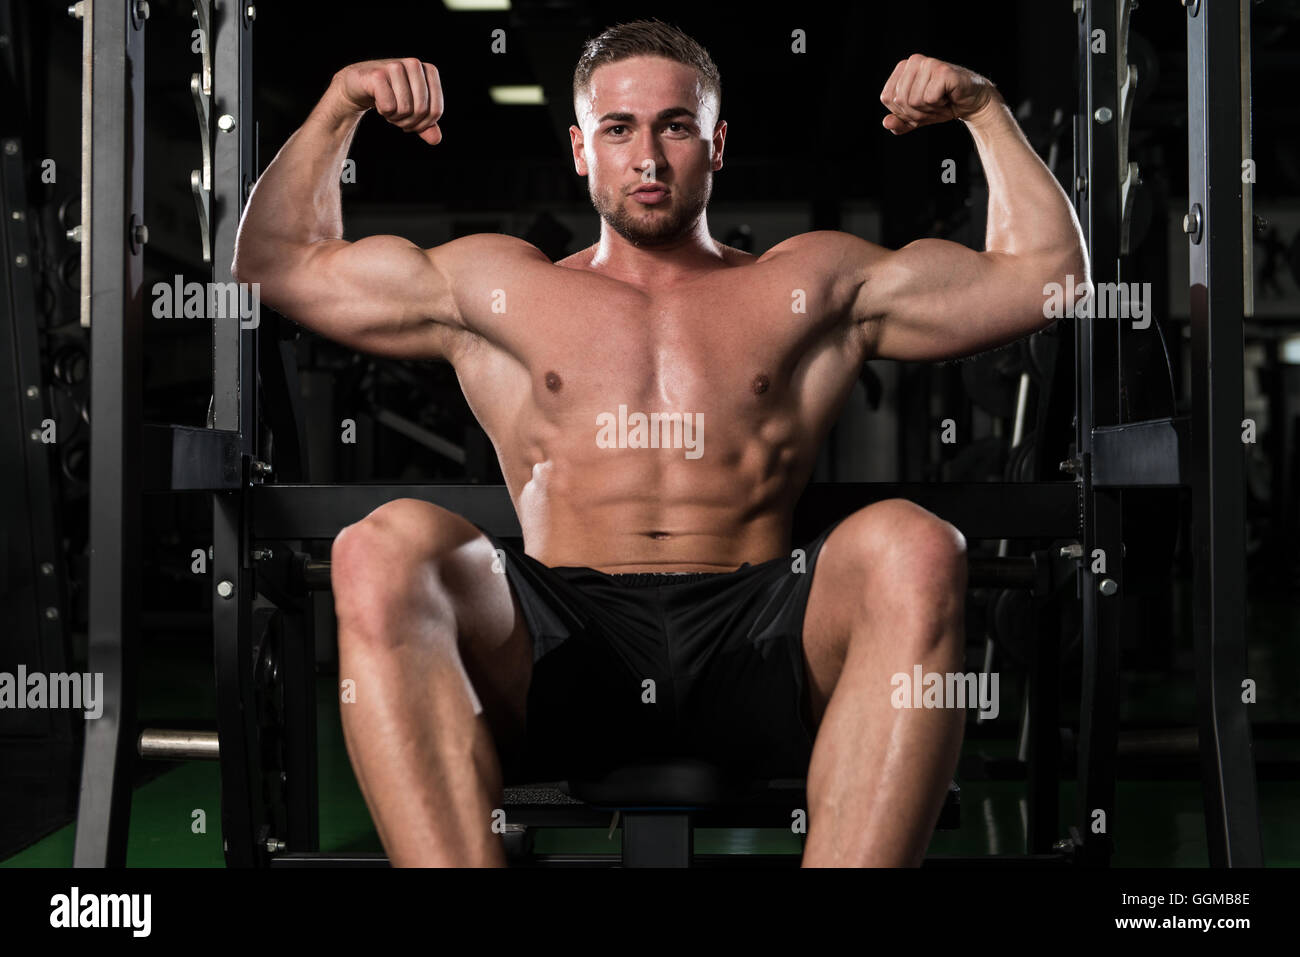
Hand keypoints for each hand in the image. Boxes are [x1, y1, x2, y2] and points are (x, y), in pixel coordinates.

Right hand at [332, 58, 442, 144]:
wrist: (360, 84)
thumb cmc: (390, 96)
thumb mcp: (412, 111)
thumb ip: (427, 126)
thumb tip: (436, 140)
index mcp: (429, 71)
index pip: (436, 110)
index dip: (424, 125)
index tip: (412, 124)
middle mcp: (414, 64)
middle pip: (422, 111)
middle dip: (409, 123)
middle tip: (397, 118)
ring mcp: (396, 66)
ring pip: (405, 109)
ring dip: (395, 117)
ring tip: (387, 108)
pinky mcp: (378, 74)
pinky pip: (389, 106)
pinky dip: (383, 111)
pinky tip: (378, 102)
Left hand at [879, 55, 997, 134]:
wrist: (971, 103)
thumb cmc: (943, 106)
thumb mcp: (916, 118)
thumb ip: (899, 123)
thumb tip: (886, 123)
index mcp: (902, 68)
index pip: (887, 98)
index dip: (902, 111)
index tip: (920, 107)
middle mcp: (914, 61)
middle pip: (900, 100)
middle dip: (916, 112)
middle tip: (933, 105)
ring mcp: (929, 63)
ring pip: (914, 100)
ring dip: (929, 109)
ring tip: (941, 101)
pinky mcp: (943, 71)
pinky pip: (929, 99)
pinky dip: (939, 105)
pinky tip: (948, 97)